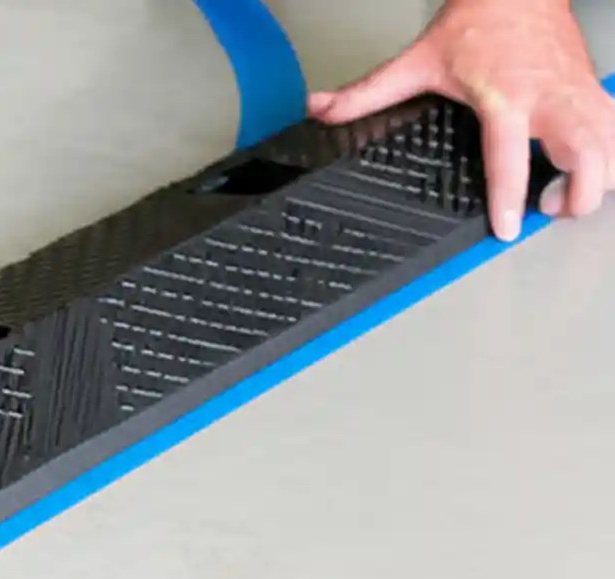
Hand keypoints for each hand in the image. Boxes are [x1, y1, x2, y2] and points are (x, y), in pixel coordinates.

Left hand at [308, 0, 614, 240]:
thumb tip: (321, 109)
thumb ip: (368, 93)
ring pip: (611, 146)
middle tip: (550, 209)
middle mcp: (549, 99)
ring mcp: (578, 94)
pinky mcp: (594, 89)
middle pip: (587, 156)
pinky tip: (592, 167)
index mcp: (504, 97)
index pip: (508, 157)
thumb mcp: (416, 62)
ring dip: (599, 179)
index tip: (508, 228)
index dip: (511, 196)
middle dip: (577, 194)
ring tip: (567, 195)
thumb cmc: (477, 23)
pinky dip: (611, 155)